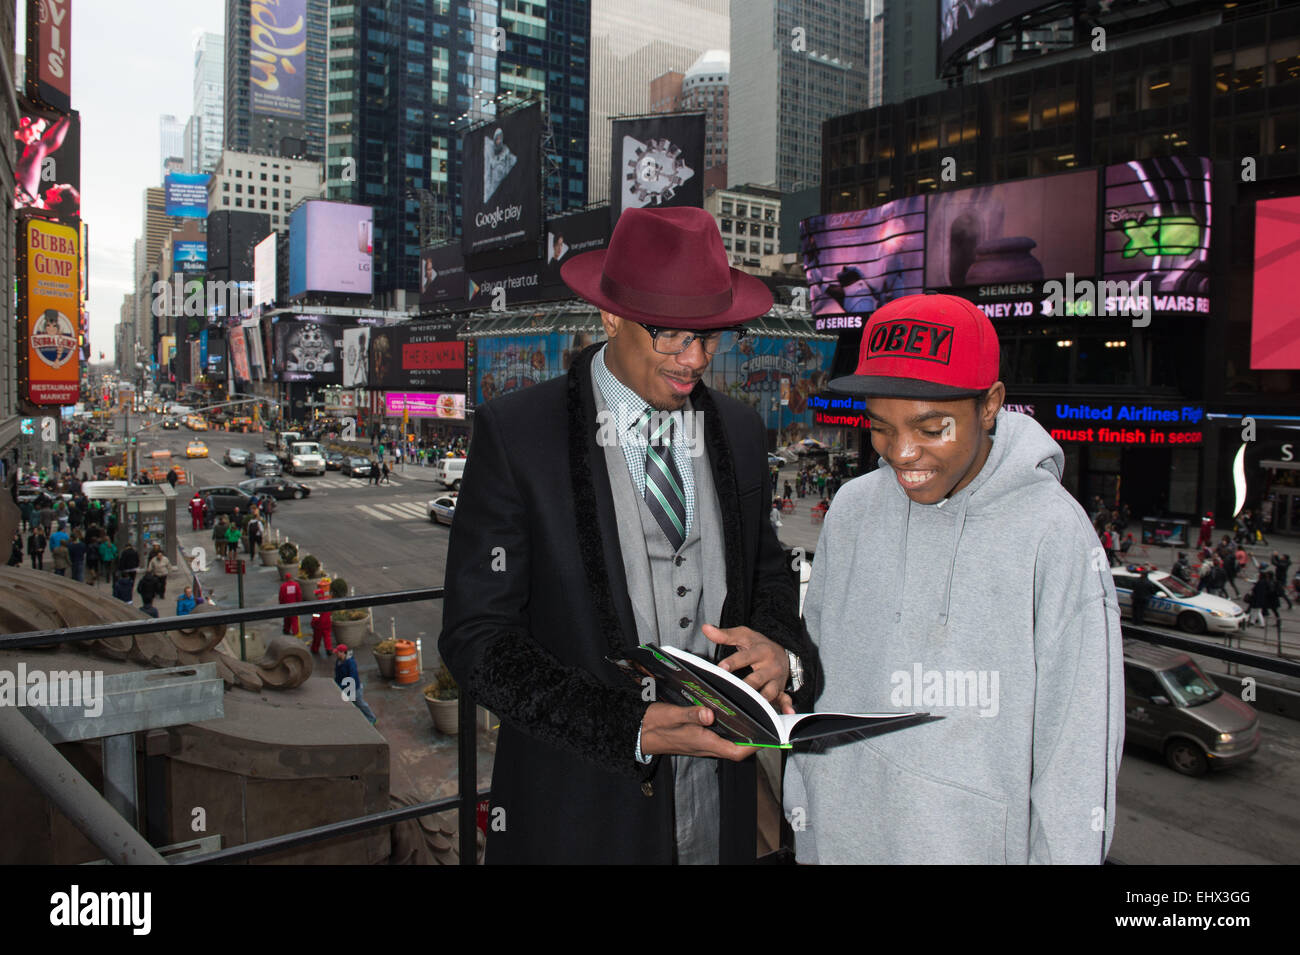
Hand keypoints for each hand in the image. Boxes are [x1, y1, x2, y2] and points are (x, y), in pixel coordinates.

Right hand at [639, 702, 755, 760]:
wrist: (640, 732)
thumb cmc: (656, 725)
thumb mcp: (672, 715)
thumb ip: (691, 715)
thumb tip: (710, 714)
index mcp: (704, 742)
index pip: (736, 752)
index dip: (754, 746)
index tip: (767, 736)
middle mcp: (706, 746)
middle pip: (737, 748)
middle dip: (753, 739)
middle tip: (765, 722)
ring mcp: (702, 744)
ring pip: (729, 743)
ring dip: (742, 734)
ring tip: (754, 717)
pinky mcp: (698, 739)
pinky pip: (719, 738)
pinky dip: (729, 730)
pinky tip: (731, 715)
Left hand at [704, 624, 791, 707]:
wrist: (782, 653)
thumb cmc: (759, 645)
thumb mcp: (744, 636)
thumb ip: (725, 635)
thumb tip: (706, 629)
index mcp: (761, 651)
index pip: (745, 657)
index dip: (733, 662)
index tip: (721, 668)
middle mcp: (770, 667)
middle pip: (757, 678)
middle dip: (745, 686)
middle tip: (732, 692)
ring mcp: (776, 680)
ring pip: (769, 692)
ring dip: (762, 700)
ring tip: (751, 707)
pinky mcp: (780, 691)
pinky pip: (785, 700)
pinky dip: (787, 706)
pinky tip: (788, 712)